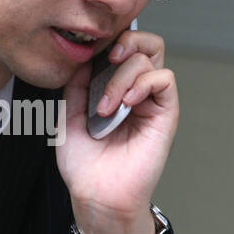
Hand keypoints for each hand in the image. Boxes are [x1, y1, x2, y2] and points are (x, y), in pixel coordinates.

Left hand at [54, 29, 178, 233]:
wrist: (95, 193)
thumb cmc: (84, 163)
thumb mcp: (69, 114)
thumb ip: (77, 83)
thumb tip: (85, 56)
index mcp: (113, 88)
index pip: (121, 47)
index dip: (109, 40)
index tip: (89, 51)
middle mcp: (135, 91)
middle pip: (144, 43)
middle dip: (125, 40)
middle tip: (108, 57)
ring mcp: (151, 101)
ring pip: (151, 56)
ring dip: (122, 75)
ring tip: (106, 106)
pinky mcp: (164, 114)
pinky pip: (164, 79)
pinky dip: (142, 83)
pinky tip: (125, 103)